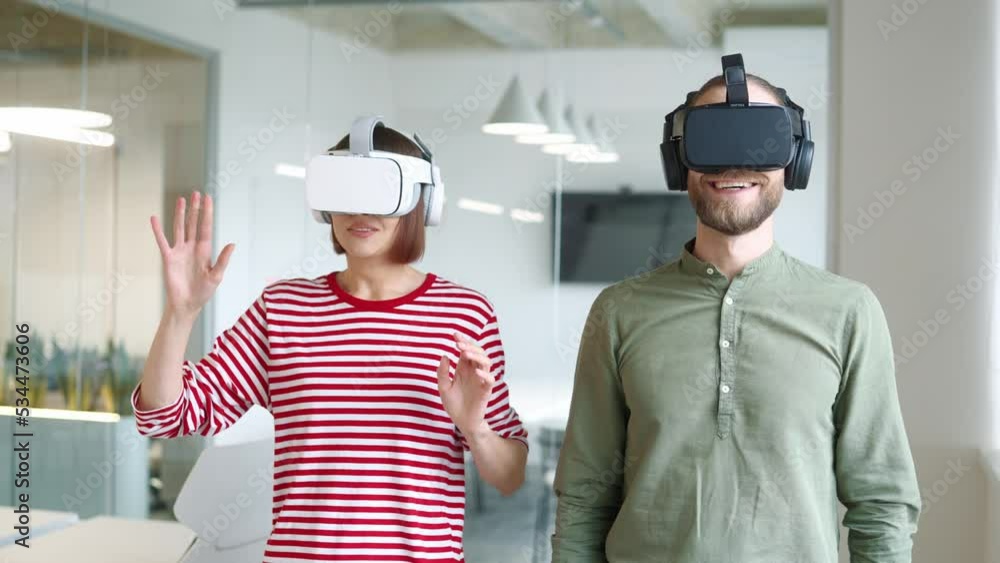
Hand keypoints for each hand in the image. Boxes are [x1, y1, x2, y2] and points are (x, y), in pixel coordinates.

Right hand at [151, 191, 234, 320]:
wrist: (187, 304)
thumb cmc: (203, 292)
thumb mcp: (216, 276)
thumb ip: (223, 260)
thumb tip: (232, 244)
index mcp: (205, 251)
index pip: (206, 227)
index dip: (207, 213)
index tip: (208, 199)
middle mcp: (192, 247)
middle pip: (193, 223)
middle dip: (195, 209)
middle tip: (196, 193)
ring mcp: (180, 251)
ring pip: (179, 228)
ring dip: (180, 214)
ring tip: (181, 199)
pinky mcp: (168, 258)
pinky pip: (162, 241)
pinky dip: (158, 230)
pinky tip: (154, 218)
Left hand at [436, 332, 493, 438]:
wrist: (462, 422)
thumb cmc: (454, 405)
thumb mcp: (443, 387)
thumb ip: (443, 373)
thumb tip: (445, 356)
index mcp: (464, 369)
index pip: (466, 351)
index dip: (463, 342)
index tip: (455, 335)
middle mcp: (474, 372)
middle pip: (477, 353)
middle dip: (469, 346)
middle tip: (459, 343)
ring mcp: (481, 380)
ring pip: (486, 362)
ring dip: (477, 356)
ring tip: (466, 353)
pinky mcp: (486, 390)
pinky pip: (490, 379)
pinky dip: (485, 374)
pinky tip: (476, 371)